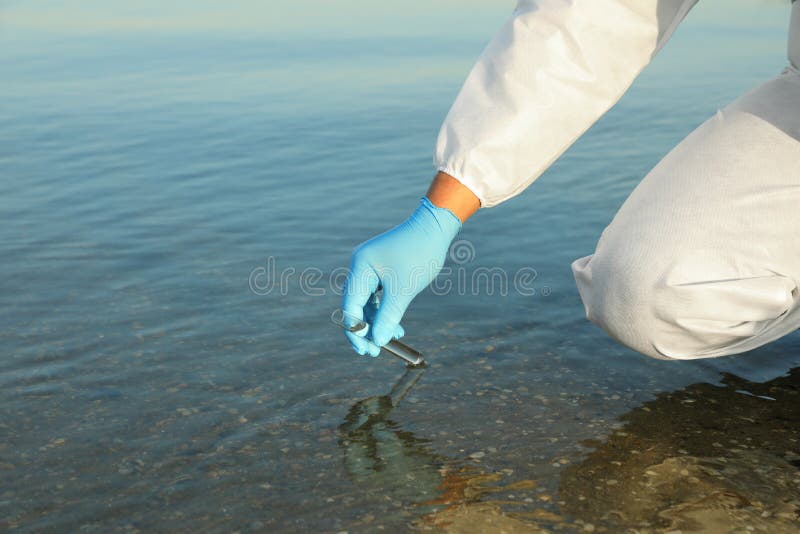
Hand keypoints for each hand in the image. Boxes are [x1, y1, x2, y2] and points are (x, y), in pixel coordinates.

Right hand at [342, 197, 461, 355]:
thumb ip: (389, 316)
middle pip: (355, 306)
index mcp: (360, 267)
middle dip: (365, 330)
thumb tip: (379, 341)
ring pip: (368, 303)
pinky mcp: (382, 270)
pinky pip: (378, 296)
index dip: (357, 331)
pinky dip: (385, 311)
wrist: (436, 227)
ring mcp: (371, 268)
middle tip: (374, 352)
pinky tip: (397, 326)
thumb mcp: (404, 289)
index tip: (368, 350)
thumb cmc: (420, 254)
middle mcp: (361, 266)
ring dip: (378, 322)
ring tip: (395, 338)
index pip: (351, 306)